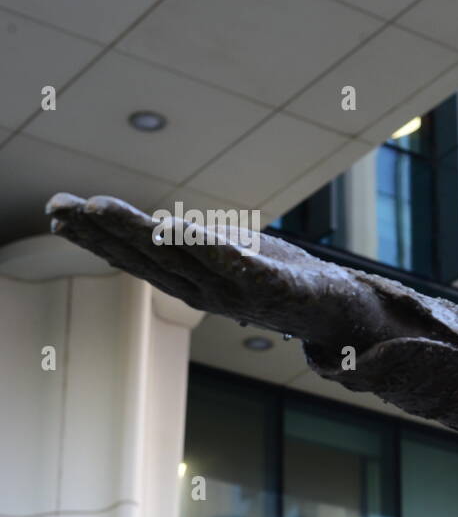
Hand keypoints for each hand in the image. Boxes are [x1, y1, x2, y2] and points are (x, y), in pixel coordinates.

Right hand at [46, 193, 387, 349]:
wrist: (341, 309)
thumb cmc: (284, 278)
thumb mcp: (231, 257)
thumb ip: (195, 247)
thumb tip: (155, 228)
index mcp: (192, 282)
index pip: (135, 256)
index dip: (96, 236)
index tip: (56, 211)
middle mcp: (206, 290)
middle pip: (146, 256)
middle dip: (101, 231)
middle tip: (58, 206)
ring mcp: (238, 291)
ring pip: (180, 257)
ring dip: (138, 232)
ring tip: (100, 207)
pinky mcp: (273, 286)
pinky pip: (235, 264)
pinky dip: (205, 247)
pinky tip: (176, 226)